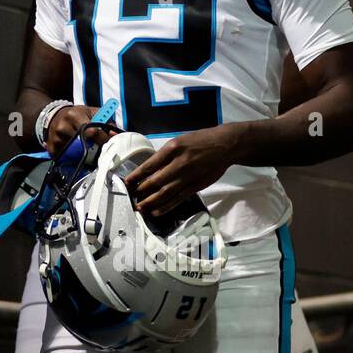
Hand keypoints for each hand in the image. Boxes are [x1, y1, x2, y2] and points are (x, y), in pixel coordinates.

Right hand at [45, 104, 118, 157]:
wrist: (54, 116)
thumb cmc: (77, 115)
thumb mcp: (91, 112)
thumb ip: (106, 120)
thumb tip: (116, 134)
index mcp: (74, 115)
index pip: (92, 131)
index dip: (103, 139)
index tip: (110, 144)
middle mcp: (63, 126)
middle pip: (83, 144)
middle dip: (94, 149)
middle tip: (100, 150)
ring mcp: (56, 139)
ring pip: (76, 154)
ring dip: (84, 154)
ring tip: (86, 151)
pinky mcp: (52, 149)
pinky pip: (66, 158)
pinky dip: (73, 158)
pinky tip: (75, 153)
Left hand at [123, 125, 240, 216]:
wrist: (225, 145)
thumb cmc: (201, 140)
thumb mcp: (180, 140)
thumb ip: (165, 155)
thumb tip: (150, 170)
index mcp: (173, 148)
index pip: (149, 164)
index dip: (136, 175)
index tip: (127, 182)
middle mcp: (179, 163)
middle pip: (156, 181)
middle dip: (141, 191)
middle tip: (131, 198)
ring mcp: (188, 176)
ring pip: (166, 192)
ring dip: (151, 202)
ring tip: (140, 208)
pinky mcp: (196, 185)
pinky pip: (178, 198)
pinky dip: (166, 206)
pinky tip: (156, 211)